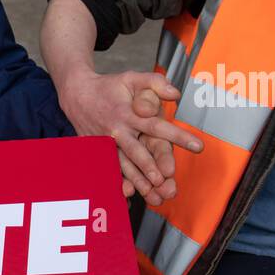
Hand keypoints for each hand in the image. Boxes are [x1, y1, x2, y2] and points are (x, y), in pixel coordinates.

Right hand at [57, 67, 202, 205]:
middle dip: (151, 166)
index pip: (156, 126)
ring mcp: (105, 144)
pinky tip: (126, 195)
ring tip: (151, 193)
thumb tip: (176, 94)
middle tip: (166, 179)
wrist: (76, 95)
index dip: (177, 136)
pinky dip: (116, 183)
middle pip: (136, 151)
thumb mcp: (132, 78)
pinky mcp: (98, 152)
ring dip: (136, 180)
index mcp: (129, 114)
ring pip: (122, 165)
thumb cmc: (108, 87)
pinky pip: (108, 170)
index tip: (197, 146)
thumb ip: (155, 83)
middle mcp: (117, 131)